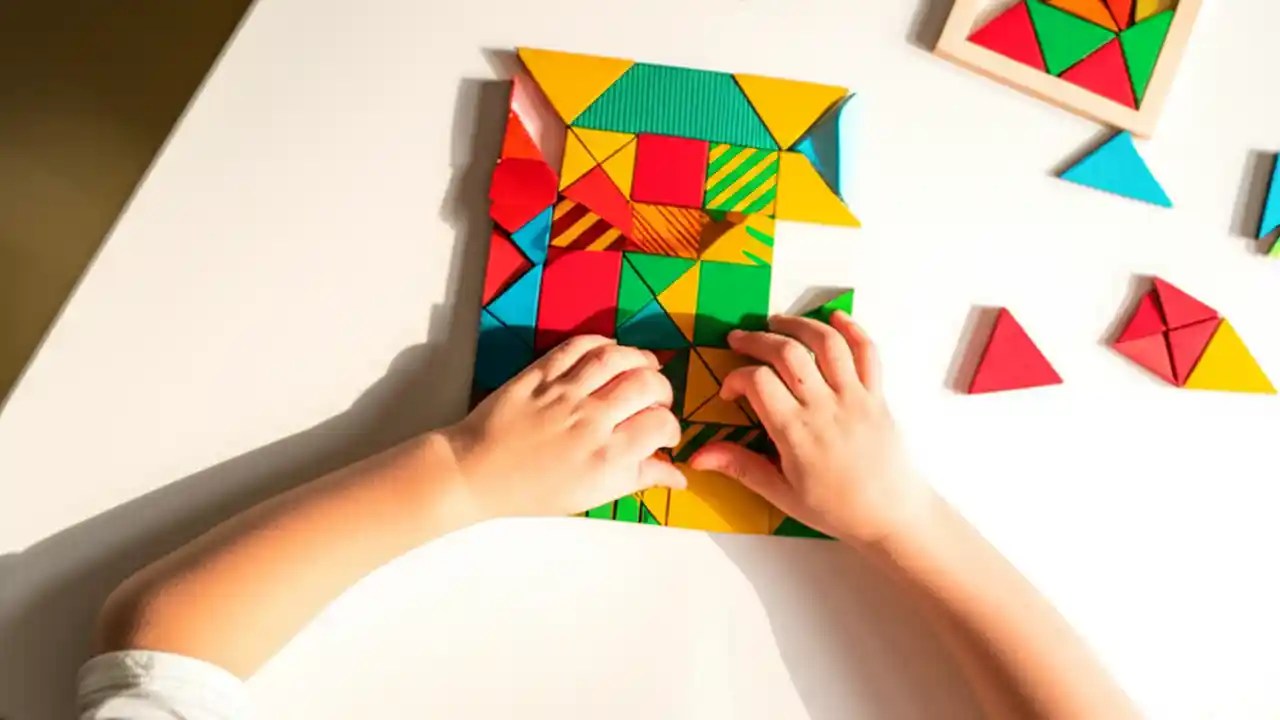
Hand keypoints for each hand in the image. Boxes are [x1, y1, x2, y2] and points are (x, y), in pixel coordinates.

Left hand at [440, 335, 685, 519]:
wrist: (478, 473)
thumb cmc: (534, 491)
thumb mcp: (592, 495)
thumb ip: (638, 479)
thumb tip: (677, 476)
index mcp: (606, 458)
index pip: (660, 425)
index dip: (670, 426)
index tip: (662, 431)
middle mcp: (591, 421)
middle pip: (647, 385)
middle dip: (661, 389)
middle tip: (656, 398)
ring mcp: (565, 394)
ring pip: (617, 358)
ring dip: (639, 358)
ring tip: (644, 367)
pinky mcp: (540, 374)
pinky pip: (579, 346)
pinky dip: (601, 343)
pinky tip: (610, 351)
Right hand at [689, 312, 933, 543]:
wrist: (891, 516)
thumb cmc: (835, 509)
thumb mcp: (782, 494)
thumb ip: (741, 467)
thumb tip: (697, 457)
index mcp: (797, 432)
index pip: (758, 382)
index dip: (736, 377)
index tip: (729, 391)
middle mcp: (825, 407)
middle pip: (787, 352)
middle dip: (756, 339)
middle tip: (738, 340)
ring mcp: (855, 397)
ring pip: (826, 343)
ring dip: (798, 324)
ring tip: (777, 321)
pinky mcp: (877, 395)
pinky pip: (868, 352)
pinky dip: (852, 329)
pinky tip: (834, 318)